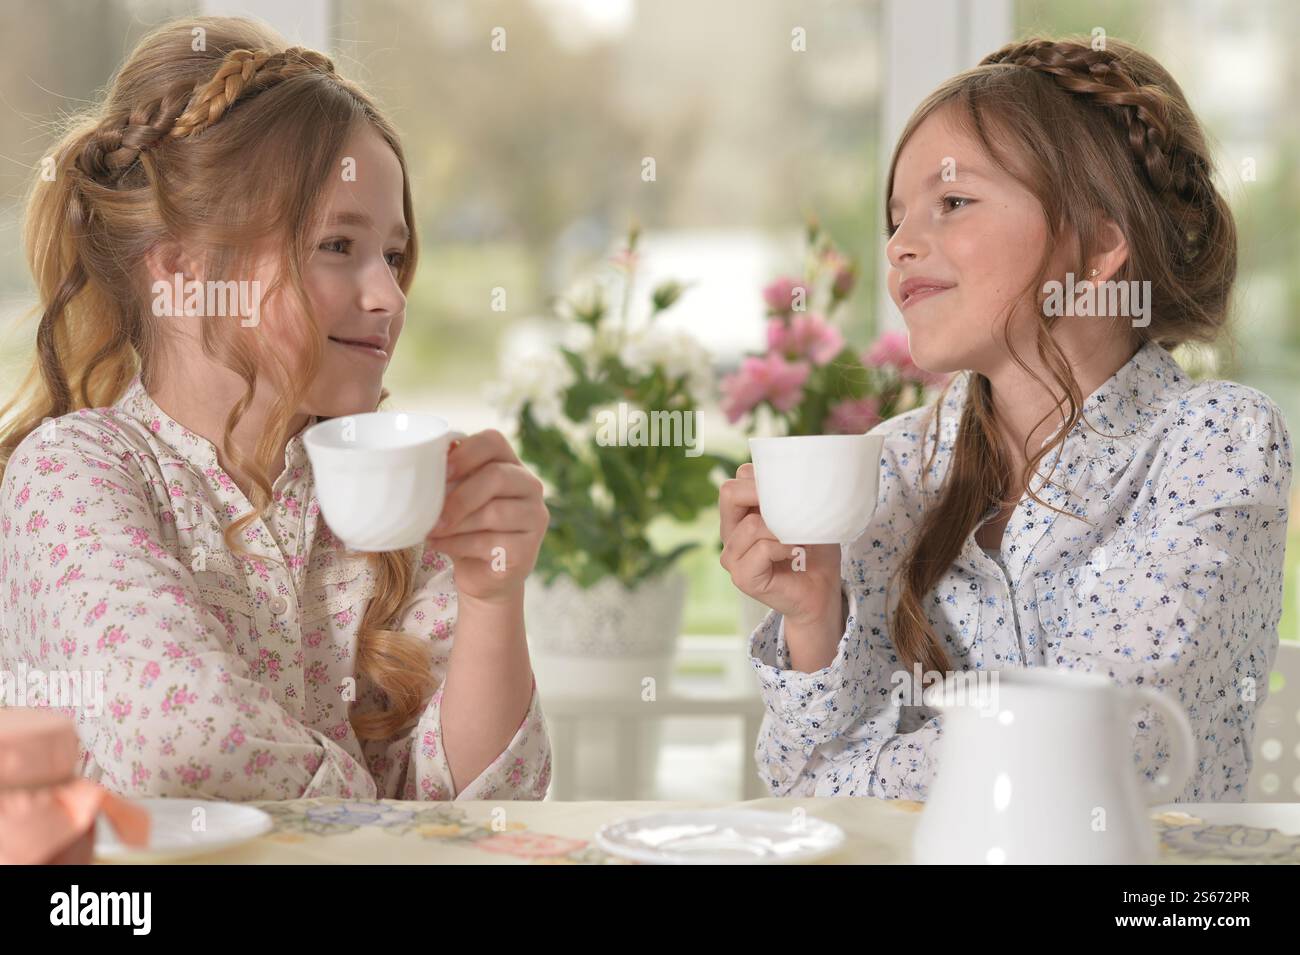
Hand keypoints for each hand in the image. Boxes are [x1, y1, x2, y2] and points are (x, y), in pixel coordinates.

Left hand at [425, 430, 548, 606]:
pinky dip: (458, 544)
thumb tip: (422, 462)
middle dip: (459, 495)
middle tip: (432, 513)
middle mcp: (530, 487)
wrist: (482, 575)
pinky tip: (440, 545)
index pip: (494, 441)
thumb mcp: (456, 497)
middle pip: (497, 476)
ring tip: (432, 530)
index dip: (466, 452)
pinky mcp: (528, 550)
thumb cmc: (465, 527)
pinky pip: (490, 542)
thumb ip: (450, 478)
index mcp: (511, 465)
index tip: (440, 471)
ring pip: (493, 512)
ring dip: (455, 523)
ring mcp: (534, 518)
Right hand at [719, 463, 841, 627]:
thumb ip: (790, 495)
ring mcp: (732, 557)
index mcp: (738, 517)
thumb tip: (796, 473)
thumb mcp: (802, 514)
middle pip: (729, 493)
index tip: (790, 489)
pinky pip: (762, 549)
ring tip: (800, 538)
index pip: (736, 482)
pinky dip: (784, 547)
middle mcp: (729, 534)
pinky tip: (796, 553)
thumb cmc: (812, 551)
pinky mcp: (742, 577)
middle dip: (762, 494)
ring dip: (783, 528)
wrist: (821, 591)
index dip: (761, 478)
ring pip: (751, 525)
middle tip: (792, 506)